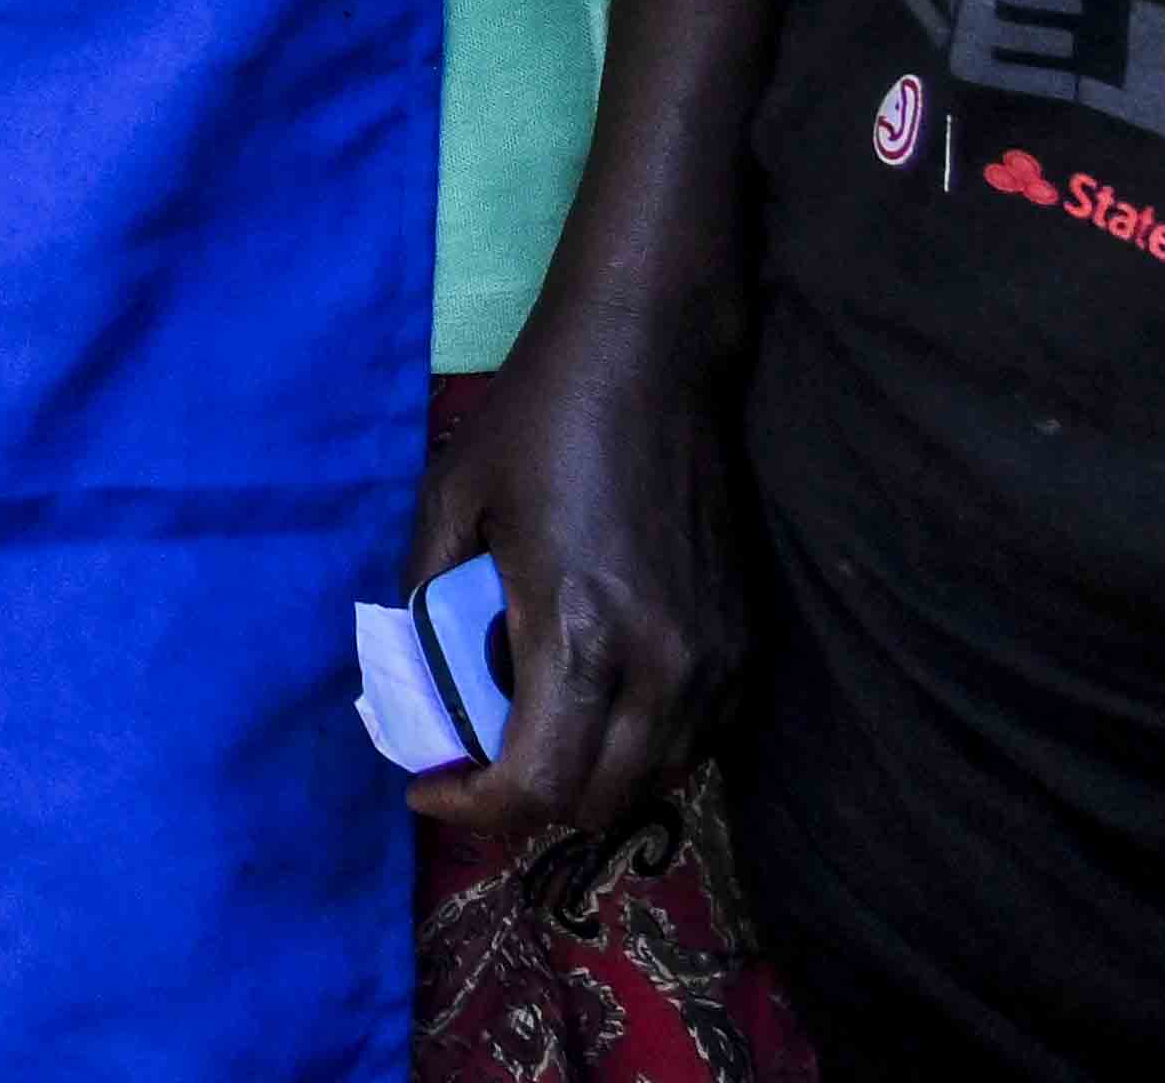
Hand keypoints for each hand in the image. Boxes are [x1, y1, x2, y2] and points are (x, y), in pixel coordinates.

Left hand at [411, 284, 737, 844]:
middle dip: (528, 801)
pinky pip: (699, 738)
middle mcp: (661, 666)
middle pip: (599, 803)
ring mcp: (718, 660)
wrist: (654, 355)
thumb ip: (428, 598)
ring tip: (535, 729)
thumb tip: (414, 677)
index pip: (537, 785)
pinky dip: (644, 743)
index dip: (474, 808)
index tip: (427, 787)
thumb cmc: (540, 418)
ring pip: (657, 778)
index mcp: (578, 632)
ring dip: (591, 775)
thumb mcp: (453, 499)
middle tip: (477, 762)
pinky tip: (601, 695)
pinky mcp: (750, 641)